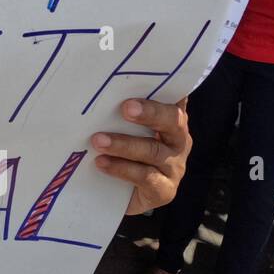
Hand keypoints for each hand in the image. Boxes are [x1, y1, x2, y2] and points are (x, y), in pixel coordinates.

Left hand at [92, 97, 190, 214]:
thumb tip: (95, 89)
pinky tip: (102, 163)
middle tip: (126, 107)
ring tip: (98, 140)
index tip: (151, 77)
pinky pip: (146, 177)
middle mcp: (178, 140)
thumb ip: (119, 111)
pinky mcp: (164, 190)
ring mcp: (174, 166)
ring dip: (124, 144)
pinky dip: (122, 168)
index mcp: (170, 120)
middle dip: (150, 112)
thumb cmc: (120, 153)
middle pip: (173, 121)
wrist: (118, 196)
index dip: (169, 86)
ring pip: (154, 151)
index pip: (173, 98)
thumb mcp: (120, 128)